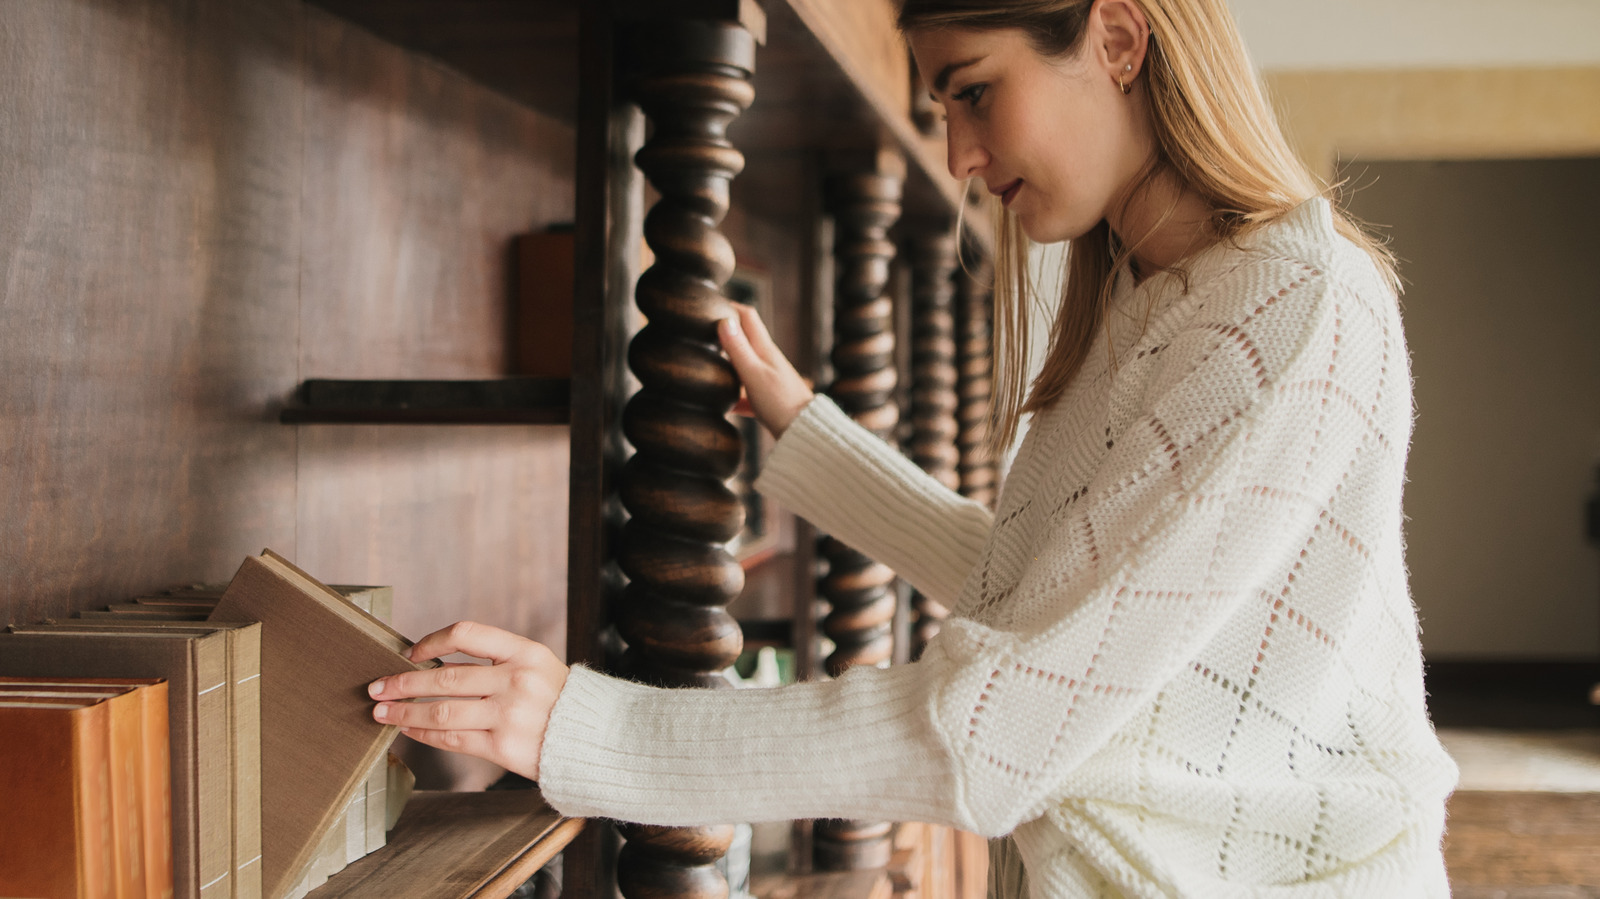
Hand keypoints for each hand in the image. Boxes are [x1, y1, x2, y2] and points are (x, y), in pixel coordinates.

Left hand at [368, 621, 567, 781]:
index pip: (466, 633)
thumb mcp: (538, 666)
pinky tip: (410, 730)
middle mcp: (516, 680)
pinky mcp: (503, 747)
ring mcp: (509, 715)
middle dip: (402, 682)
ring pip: (440, 711)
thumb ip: (496, 661)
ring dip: (404, 711)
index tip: (410, 653)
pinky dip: (424, 734)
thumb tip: (435, 664)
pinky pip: (452, 739)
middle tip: (377, 686)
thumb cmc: (561, 702)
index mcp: (526, 652)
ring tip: (382, 713)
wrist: (595, 741)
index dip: (432, 641)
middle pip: (444, 677)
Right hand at [719, 303, 814, 437]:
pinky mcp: (769, 400)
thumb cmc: (781, 403)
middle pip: (744, 340)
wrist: (805, 433)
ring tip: (706, 367)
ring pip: (744, 366)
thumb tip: (724, 320)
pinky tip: (722, 406)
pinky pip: (747, 394)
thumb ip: (738, 349)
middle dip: (724, 334)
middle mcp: (767, 360)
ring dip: (727, 364)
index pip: (747, 316)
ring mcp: (769, 380)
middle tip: (701, 334)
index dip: (729, 306)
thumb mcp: (754, 374)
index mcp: (765, 349)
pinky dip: (735, 397)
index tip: (710, 305)